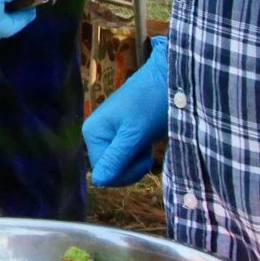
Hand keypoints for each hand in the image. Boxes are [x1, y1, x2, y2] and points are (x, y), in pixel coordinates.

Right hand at [84, 37, 167, 186]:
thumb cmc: (152, 104)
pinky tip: (146, 140)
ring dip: (137, 160)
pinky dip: (138, 153)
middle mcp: (95, 133)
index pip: (104, 172)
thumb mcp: (135, 134)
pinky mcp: (120, 132)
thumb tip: (97, 182)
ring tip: (147, 142)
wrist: (168, 78)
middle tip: (147, 150)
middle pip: (110, 169)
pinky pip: (125, 155)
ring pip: (119, 164)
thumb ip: (116, 158)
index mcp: (92, 133)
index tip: (145, 158)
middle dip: (131, 166)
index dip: (126, 172)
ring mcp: (107, 132)